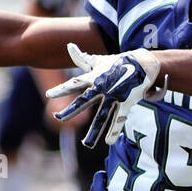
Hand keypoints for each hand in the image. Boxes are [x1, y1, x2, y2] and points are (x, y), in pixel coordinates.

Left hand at [45, 44, 162, 147]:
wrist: (142, 63)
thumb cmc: (117, 62)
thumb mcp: (99, 60)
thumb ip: (82, 58)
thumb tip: (69, 46)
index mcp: (94, 77)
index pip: (74, 84)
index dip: (61, 89)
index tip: (48, 95)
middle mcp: (102, 88)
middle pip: (84, 100)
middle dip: (71, 109)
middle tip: (58, 117)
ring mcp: (114, 96)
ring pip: (102, 116)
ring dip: (94, 131)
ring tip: (86, 144)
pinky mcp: (126, 103)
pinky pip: (119, 119)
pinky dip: (114, 130)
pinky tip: (108, 142)